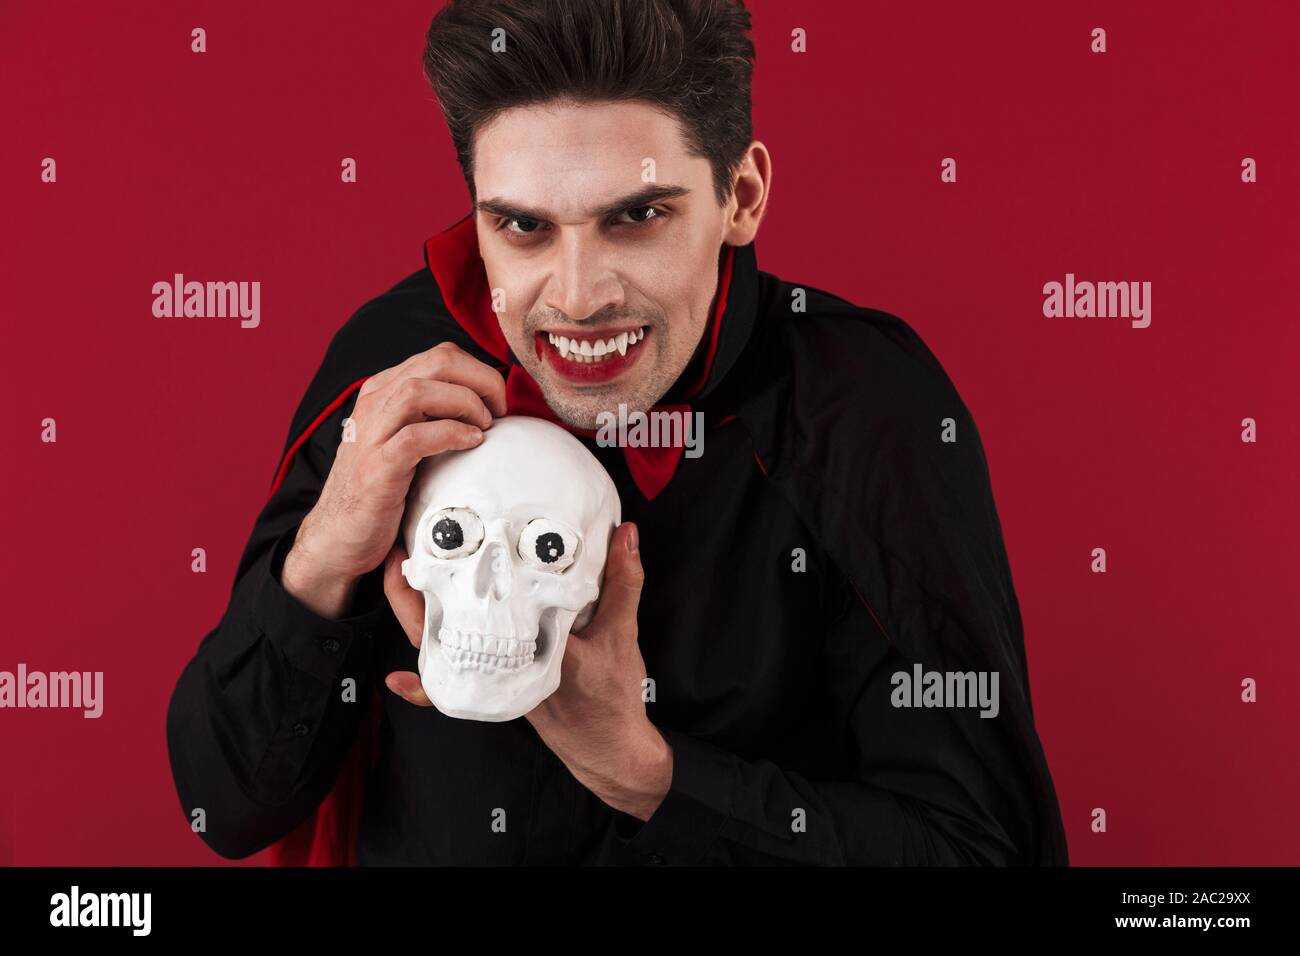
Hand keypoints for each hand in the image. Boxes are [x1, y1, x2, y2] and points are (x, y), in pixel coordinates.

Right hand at [281, 341, 506, 618]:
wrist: (338, 536)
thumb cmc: (383, 488)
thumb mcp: (408, 440)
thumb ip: (435, 416)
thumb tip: (491, 407)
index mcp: (384, 390)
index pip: (440, 356)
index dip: (479, 371)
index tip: (500, 401)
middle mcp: (374, 402)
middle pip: (437, 363)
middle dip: (481, 381)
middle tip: (501, 411)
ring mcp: (371, 433)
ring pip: (421, 391)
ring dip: (466, 404)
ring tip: (485, 426)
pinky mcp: (376, 467)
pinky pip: (415, 437)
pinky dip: (450, 434)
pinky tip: (471, 443)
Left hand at [382, 521, 672, 820]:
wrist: (608, 750)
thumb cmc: (612, 700)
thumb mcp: (621, 634)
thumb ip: (623, 582)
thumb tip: (625, 535)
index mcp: (529, 650)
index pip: (484, 610)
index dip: (454, 581)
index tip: (434, 549)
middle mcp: (501, 669)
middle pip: (441, 631)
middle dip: (413, 596)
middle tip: (400, 555)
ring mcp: (493, 683)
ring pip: (442, 652)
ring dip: (417, 620)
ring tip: (403, 579)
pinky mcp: (496, 691)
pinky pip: (454, 682)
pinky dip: (425, 684)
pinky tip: (399, 680)